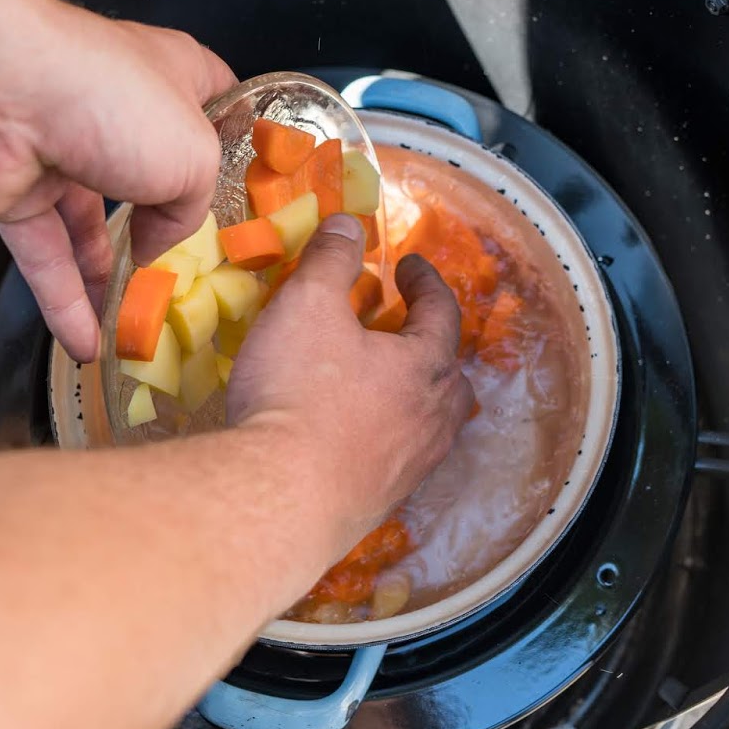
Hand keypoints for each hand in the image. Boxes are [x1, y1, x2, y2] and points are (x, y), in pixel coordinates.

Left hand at [0, 4, 235, 363]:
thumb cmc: (108, 98)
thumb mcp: (194, 160)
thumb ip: (191, 211)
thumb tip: (158, 245)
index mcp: (173, 78)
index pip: (215, 105)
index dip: (234, 143)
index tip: (249, 191)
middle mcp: (117, 110)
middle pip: (151, 176)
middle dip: (166, 225)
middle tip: (191, 273)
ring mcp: (63, 151)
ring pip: (90, 228)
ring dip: (108, 279)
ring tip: (135, 326)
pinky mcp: (15, 190)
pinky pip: (45, 256)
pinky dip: (63, 302)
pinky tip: (86, 342)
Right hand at [225, 215, 475, 539]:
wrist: (279, 501)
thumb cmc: (299, 394)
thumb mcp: (308, 305)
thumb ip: (331, 259)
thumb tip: (349, 224)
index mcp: (426, 366)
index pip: (442, 312)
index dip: (425, 282)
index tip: (409, 265)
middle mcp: (431, 420)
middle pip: (450, 377)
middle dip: (431, 348)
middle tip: (402, 331)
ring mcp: (409, 469)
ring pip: (429, 426)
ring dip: (412, 399)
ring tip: (379, 386)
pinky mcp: (379, 504)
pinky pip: (396, 462)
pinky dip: (384, 439)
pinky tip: (350, 439)